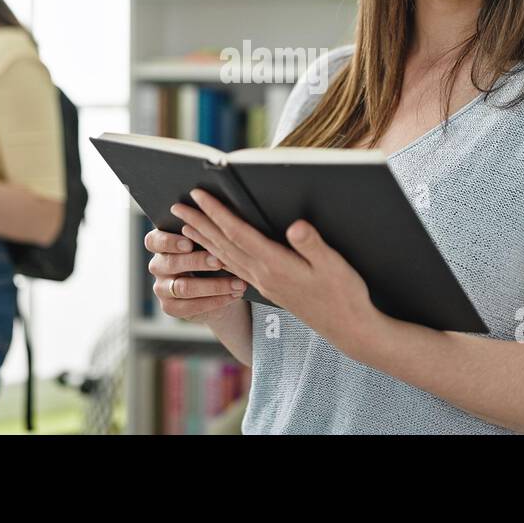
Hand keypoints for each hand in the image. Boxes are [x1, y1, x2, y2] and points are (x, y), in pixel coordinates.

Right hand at [144, 228, 247, 321]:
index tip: (189, 243)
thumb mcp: (207, 242)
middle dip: (197, 262)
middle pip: (171, 263)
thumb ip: (206, 232)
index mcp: (161, 244)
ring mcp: (162, 288)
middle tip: (220, 261)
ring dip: (214, 285)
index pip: (154, 240)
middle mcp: (158, 265)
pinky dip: (216, 301)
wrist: (218, 286)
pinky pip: (191, 307)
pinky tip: (234, 295)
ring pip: (183, 287)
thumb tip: (219, 221)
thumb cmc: (212, 254)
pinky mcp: (170, 307)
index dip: (169, 242)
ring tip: (238, 282)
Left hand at [171, 188, 381, 357]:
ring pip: (224, 257)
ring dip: (203, 239)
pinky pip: (234, 269)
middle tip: (176, 206)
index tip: (199, 194)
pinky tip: (211, 253)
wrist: (347, 328)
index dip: (217, 212)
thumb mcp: (334, 265)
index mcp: (275, 264)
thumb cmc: (343, 293)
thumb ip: (312, 245)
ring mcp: (263, 283)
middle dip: (199, 222)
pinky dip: (218, 256)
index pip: (238, 233)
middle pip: (222, 244)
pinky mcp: (268, 288)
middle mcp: (262, 274)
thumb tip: (296, 225)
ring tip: (184, 225)